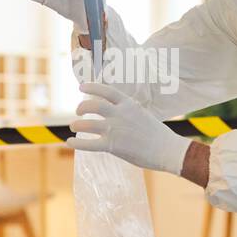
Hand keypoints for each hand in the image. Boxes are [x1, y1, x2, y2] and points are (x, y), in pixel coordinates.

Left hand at [68, 82, 190, 174]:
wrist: (167, 149)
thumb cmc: (158, 135)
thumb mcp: (143, 115)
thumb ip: (128, 113)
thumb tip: (117, 114)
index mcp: (128, 104)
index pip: (106, 91)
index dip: (92, 87)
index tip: (81, 87)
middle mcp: (120, 114)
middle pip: (93, 105)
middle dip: (82, 107)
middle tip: (78, 112)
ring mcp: (115, 129)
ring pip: (88, 124)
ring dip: (77, 124)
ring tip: (73, 127)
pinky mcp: (113, 146)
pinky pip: (89, 143)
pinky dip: (77, 143)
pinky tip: (70, 142)